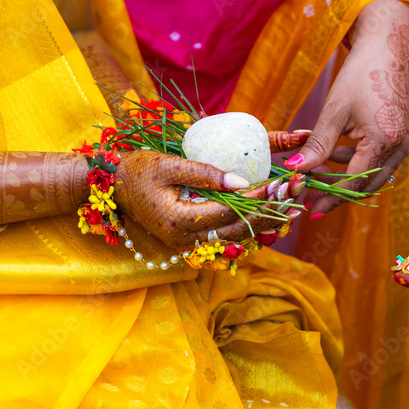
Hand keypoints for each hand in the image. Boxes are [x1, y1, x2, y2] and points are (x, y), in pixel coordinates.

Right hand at [113, 131, 308, 249]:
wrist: (112, 186)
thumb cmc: (137, 170)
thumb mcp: (168, 165)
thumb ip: (205, 174)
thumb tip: (242, 182)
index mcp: (180, 221)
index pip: (230, 212)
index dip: (258, 198)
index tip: (281, 183)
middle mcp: (186, 240)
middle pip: (239, 229)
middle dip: (270, 211)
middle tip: (296, 193)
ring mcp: (189, 244)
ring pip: (237, 237)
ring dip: (265, 221)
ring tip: (292, 206)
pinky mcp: (191, 240)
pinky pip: (226, 236)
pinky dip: (249, 226)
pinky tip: (269, 215)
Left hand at [288, 0, 408, 215]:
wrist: (390, 44)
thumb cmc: (361, 72)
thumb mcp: (335, 110)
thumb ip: (317, 145)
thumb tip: (295, 170)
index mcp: (385, 141)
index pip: (354, 183)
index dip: (330, 196)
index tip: (308, 205)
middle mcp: (401, 146)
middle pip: (367, 185)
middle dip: (338, 193)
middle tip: (311, 198)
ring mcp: (406, 141)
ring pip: (375, 175)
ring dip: (347, 176)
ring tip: (317, 173)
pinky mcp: (404, 135)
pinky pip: (381, 160)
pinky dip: (358, 162)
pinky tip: (336, 154)